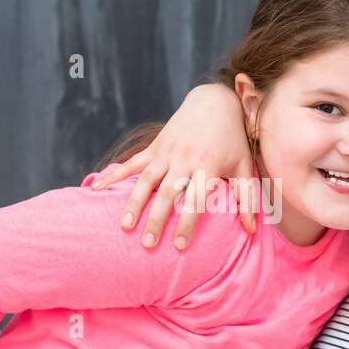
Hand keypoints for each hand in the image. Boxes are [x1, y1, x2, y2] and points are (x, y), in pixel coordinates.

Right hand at [90, 83, 255, 246]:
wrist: (214, 102)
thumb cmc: (232, 140)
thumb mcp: (245, 166)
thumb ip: (248, 199)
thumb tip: (252, 232)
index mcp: (208, 166)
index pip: (195, 200)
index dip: (187, 223)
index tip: (179, 246)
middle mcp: (184, 159)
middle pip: (167, 194)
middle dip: (157, 220)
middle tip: (148, 245)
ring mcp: (166, 153)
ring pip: (145, 180)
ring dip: (134, 203)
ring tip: (125, 226)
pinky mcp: (154, 147)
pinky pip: (131, 164)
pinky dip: (113, 176)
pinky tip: (96, 188)